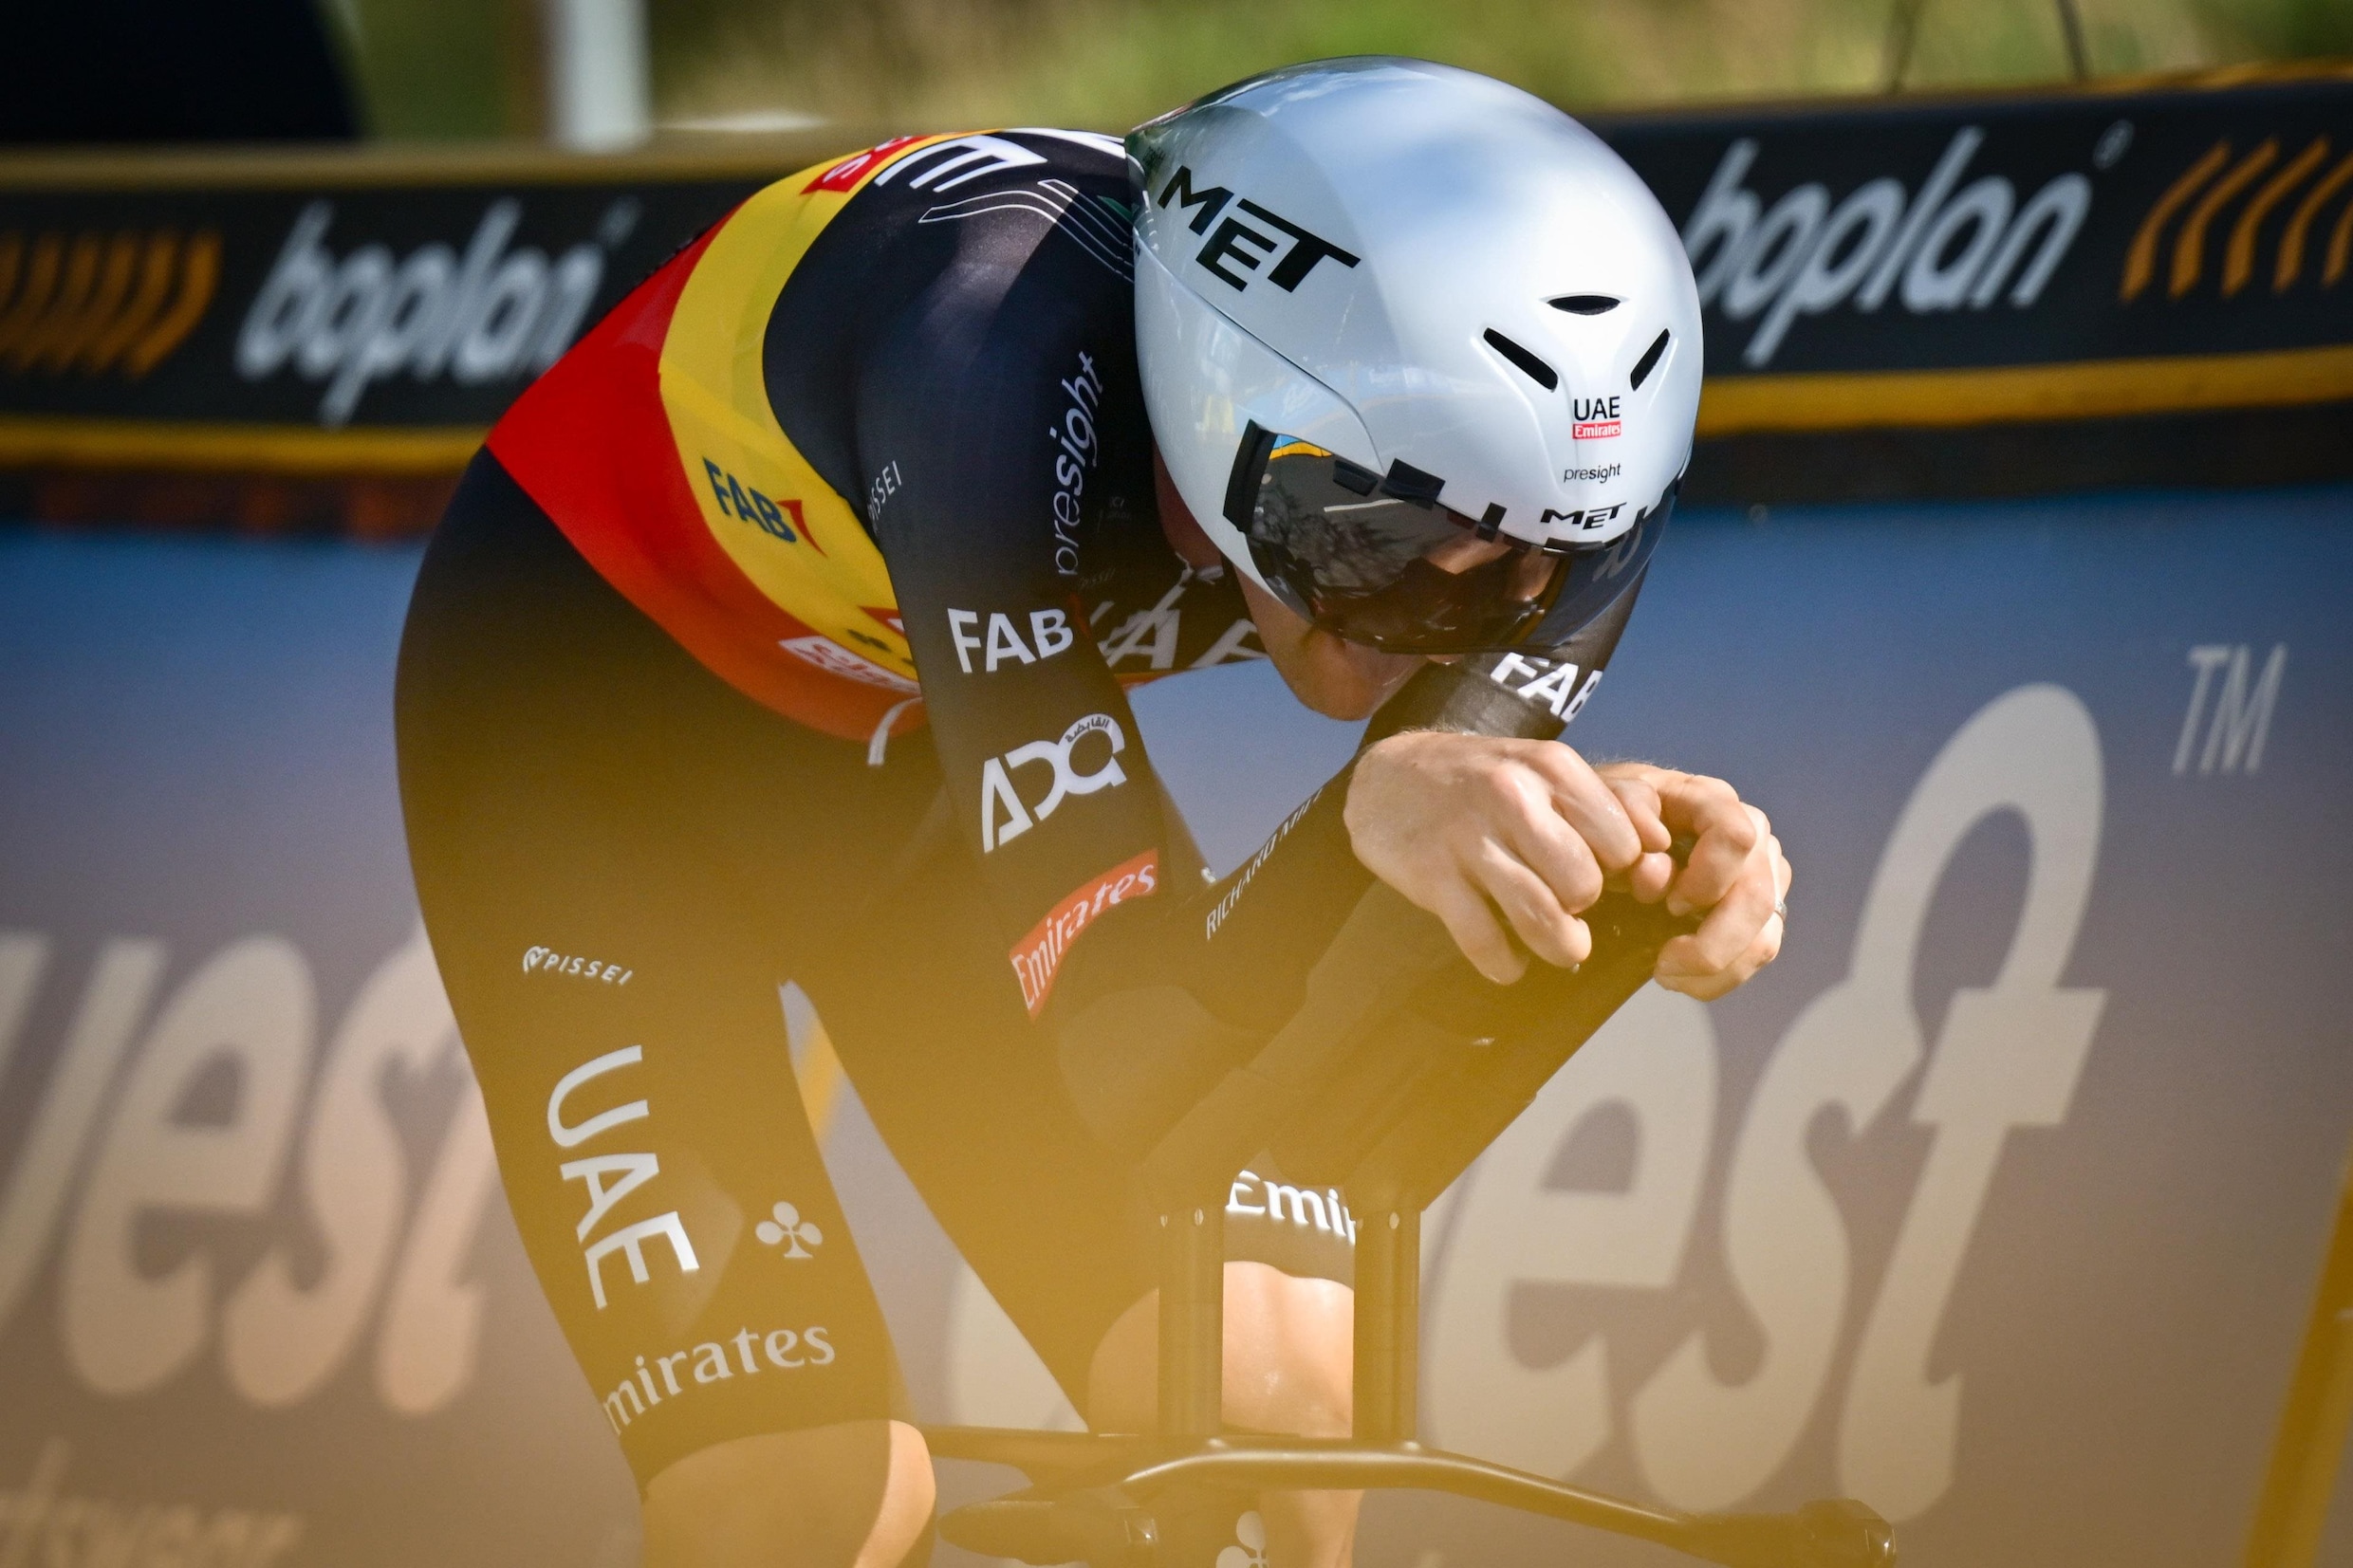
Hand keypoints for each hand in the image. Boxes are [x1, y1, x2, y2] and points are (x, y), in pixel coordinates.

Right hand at [1344, 731, 1667, 982]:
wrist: (1390, 777)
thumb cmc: (1483, 782)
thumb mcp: (1542, 772)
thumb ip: (1601, 805)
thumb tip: (1662, 849)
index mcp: (1552, 767)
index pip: (1623, 843)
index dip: (1618, 873)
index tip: (1600, 877)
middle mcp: (1513, 796)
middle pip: (1584, 884)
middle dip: (1584, 907)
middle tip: (1567, 904)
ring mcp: (1468, 837)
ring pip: (1540, 917)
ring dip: (1559, 946)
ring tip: (1559, 947)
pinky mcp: (1431, 875)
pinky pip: (1484, 940)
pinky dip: (1504, 964)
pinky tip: (1506, 960)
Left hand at [1595, 762, 1790, 1000]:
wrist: (1611, 840)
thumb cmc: (1609, 820)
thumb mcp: (1603, 804)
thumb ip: (1626, 812)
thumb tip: (1655, 850)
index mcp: (1712, 800)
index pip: (1734, 836)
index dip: (1707, 878)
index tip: (1668, 904)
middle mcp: (1752, 832)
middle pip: (1757, 897)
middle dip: (1711, 943)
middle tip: (1663, 961)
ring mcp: (1764, 872)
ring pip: (1764, 936)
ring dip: (1715, 967)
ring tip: (1665, 971)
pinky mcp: (1762, 910)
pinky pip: (1759, 954)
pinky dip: (1720, 978)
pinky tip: (1682, 978)